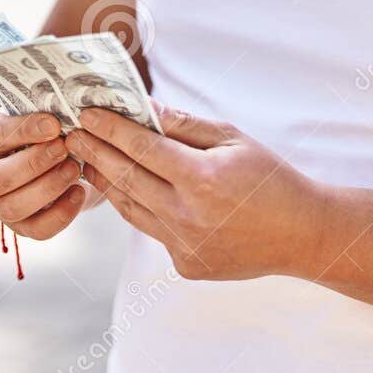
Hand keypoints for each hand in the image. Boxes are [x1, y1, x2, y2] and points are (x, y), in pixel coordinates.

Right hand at [0, 111, 87, 239]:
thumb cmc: (43, 126)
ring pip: (13, 208)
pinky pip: (37, 230)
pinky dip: (61, 213)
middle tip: (64, 148)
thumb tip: (61, 111)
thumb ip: (42, 110)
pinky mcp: (19, 227)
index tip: (54, 124)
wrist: (57, 153)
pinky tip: (79, 191)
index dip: (25, 131)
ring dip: (48, 187)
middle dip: (34, 164)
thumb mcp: (37, 111)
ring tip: (74, 168)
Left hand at [64, 105, 325, 280]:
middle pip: (126, 179)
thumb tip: (143, 107)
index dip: (110, 129)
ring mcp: (185, 245)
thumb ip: (185, 125)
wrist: (301, 235)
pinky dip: (139, 208)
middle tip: (71, 133)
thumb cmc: (270, 178)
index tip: (87, 113)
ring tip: (88, 159)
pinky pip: (152, 231)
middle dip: (94, 152)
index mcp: (203, 179)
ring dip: (107, 182)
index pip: (142, 148)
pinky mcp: (185, 265)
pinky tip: (128, 190)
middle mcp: (188, 216)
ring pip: (130, 209)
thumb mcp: (233, 140)